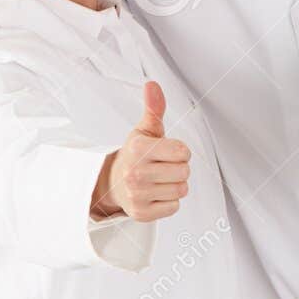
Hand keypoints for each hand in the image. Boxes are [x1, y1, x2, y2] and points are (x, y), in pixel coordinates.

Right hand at [92, 81, 191, 220]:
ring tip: (158, 180)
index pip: (183, 152)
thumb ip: (154, 108)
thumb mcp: (145, 130)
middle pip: (185, 172)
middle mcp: (134, 172)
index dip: (180, 151)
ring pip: (181, 190)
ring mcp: (137, 195)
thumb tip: (152, 84)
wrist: (113, 183)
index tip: (167, 151)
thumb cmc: (137, 154)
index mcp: (138, 148)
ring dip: (175, 185)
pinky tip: (155, 194)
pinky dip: (169, 202)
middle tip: (162, 167)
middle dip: (178, 168)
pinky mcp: (141, 213)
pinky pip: (174, 207)